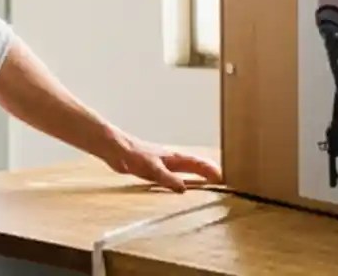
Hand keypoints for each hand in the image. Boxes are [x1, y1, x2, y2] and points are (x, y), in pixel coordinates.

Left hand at [104, 134, 222, 193]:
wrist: (115, 148)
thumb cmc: (132, 154)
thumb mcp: (152, 169)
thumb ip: (167, 179)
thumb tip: (184, 189)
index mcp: (173, 157)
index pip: (197, 163)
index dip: (210, 170)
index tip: (222, 177)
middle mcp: (170, 159)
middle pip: (193, 165)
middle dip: (207, 172)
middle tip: (220, 180)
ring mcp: (161, 162)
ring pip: (183, 169)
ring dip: (195, 175)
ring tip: (205, 183)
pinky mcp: (152, 168)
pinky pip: (172, 175)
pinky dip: (180, 179)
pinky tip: (177, 185)